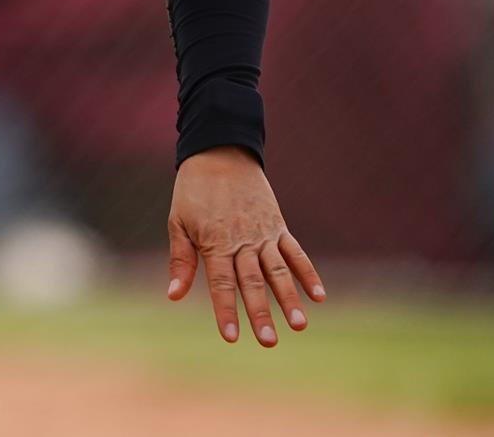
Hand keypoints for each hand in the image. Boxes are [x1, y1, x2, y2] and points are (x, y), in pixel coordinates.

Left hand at [166, 147, 324, 345]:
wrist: (220, 153)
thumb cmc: (193, 191)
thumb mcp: (178, 222)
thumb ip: (181, 260)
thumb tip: (174, 296)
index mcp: (215, 242)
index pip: (221, 284)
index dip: (226, 310)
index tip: (231, 337)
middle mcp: (242, 242)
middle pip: (253, 282)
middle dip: (260, 312)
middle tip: (269, 341)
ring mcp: (263, 234)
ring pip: (279, 271)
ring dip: (290, 299)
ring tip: (299, 325)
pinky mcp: (278, 226)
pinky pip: (296, 252)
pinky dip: (308, 273)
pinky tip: (319, 295)